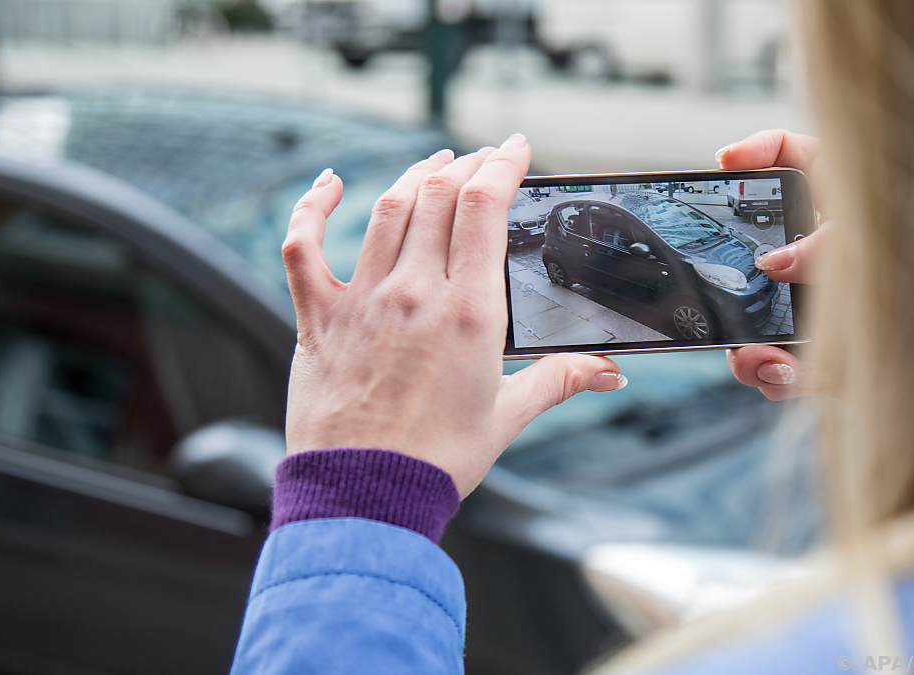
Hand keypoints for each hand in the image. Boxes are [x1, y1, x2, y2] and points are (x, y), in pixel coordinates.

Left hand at [282, 137, 625, 496]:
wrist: (366, 497)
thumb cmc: (438, 460)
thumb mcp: (507, 415)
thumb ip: (560, 380)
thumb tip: (609, 373)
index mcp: (468, 313)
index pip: (484, 208)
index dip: (501, 165)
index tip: (514, 148)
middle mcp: (414, 294)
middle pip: (438, 196)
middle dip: (465, 166)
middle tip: (481, 160)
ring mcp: (362, 301)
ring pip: (387, 209)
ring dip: (414, 176)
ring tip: (435, 163)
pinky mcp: (320, 318)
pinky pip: (305, 247)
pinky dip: (314, 207)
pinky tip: (328, 184)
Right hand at [716, 129, 827, 400]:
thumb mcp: (891, 249)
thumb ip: (832, 248)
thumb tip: (777, 262)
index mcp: (854, 204)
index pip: (797, 156)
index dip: (758, 150)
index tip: (726, 162)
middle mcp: (831, 254)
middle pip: (760, 247)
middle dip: (736, 273)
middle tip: (724, 285)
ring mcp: (826, 308)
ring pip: (759, 317)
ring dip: (749, 342)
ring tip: (762, 358)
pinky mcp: (829, 356)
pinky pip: (783, 368)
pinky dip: (780, 376)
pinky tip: (791, 375)